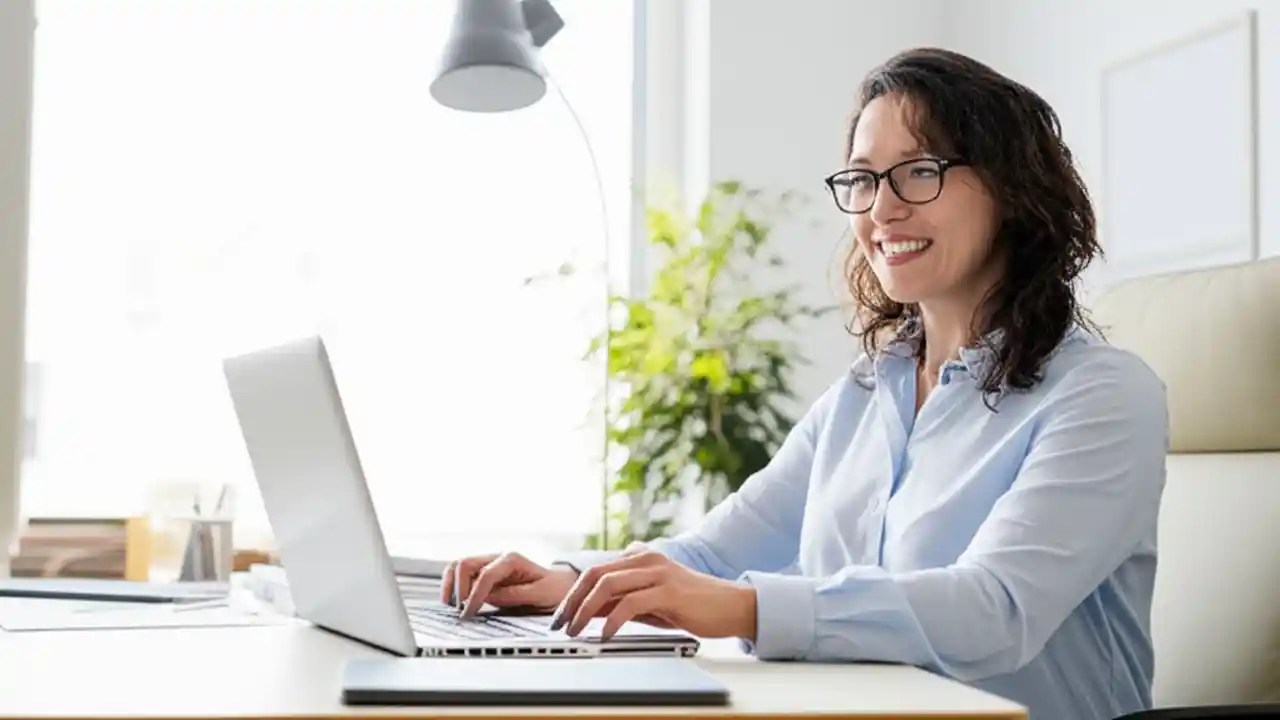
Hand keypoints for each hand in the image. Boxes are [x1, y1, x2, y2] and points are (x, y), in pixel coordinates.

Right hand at [439, 552, 577, 619]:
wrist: (559, 585)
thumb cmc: (553, 589)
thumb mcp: (541, 594)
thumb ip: (515, 595)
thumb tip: (489, 598)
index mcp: (512, 560)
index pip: (485, 575)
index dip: (475, 596)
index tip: (468, 615)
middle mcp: (497, 558)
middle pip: (464, 564)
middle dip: (458, 588)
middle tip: (459, 611)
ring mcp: (488, 564)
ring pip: (457, 566)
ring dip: (450, 586)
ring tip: (451, 607)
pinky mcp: (483, 574)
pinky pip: (460, 575)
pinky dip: (452, 587)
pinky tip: (454, 603)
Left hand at [550, 550, 757, 641]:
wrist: (732, 605)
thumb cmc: (693, 604)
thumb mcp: (651, 601)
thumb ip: (623, 601)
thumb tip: (591, 612)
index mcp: (640, 557)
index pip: (595, 570)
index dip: (573, 593)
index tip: (560, 615)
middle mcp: (646, 558)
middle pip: (595, 574)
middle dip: (572, 601)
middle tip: (560, 624)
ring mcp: (657, 572)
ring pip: (607, 585)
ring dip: (585, 610)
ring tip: (577, 630)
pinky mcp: (668, 590)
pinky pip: (630, 603)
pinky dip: (612, 620)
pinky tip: (605, 634)